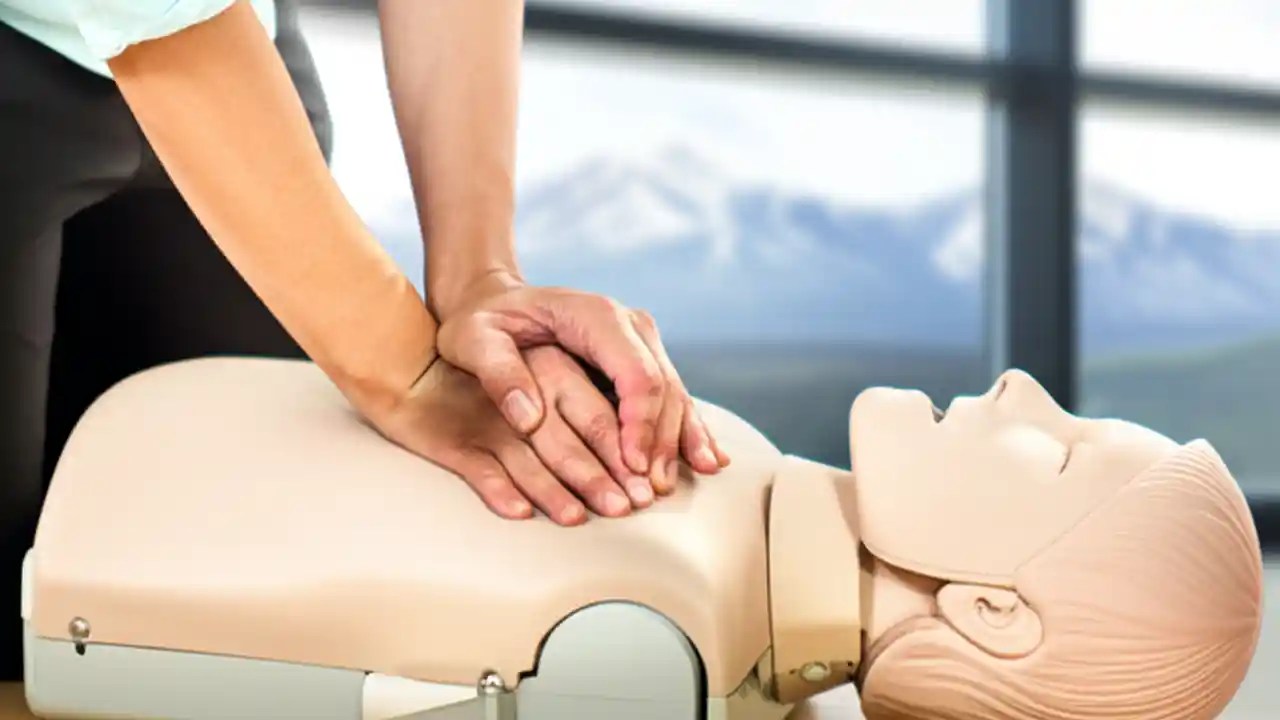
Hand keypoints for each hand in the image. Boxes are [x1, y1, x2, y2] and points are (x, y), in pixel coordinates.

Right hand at [375, 352, 638, 524]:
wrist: (414, 369)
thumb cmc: (492, 376)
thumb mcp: (543, 377)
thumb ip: (589, 406)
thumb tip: (641, 449)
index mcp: (551, 371)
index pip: (596, 410)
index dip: (624, 445)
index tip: (648, 480)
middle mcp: (521, 395)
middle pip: (566, 437)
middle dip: (599, 473)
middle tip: (627, 506)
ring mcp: (486, 421)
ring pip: (526, 457)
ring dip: (554, 489)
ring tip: (578, 517)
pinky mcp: (452, 442)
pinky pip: (476, 468)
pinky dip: (497, 489)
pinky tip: (519, 512)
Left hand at [433, 271, 729, 484]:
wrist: (493, 301)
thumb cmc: (480, 322)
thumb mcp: (472, 339)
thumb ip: (497, 373)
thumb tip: (529, 420)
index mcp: (594, 315)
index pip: (635, 373)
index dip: (639, 423)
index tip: (631, 466)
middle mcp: (628, 324)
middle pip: (662, 386)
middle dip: (660, 442)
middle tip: (652, 492)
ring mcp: (640, 341)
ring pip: (674, 392)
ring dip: (678, 441)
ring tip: (673, 486)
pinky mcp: (641, 358)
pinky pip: (671, 396)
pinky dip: (686, 430)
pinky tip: (703, 461)